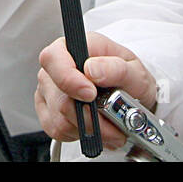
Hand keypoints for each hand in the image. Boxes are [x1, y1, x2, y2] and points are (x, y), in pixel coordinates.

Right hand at [35, 33, 157, 149]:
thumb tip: (92, 69)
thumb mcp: (134, 71)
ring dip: (89, 129)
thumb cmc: (129, 78)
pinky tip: (93, 126)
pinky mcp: (48, 112)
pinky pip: (57, 131)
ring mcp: (49, 90)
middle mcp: (57, 66)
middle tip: (114, 121)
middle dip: (91, 117)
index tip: (90, 95)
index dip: (67, 79)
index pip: (53, 58)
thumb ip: (116, 69)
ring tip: (110, 126)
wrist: (131, 97)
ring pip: (60, 120)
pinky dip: (79, 134)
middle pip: (60, 98)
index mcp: (75, 46)